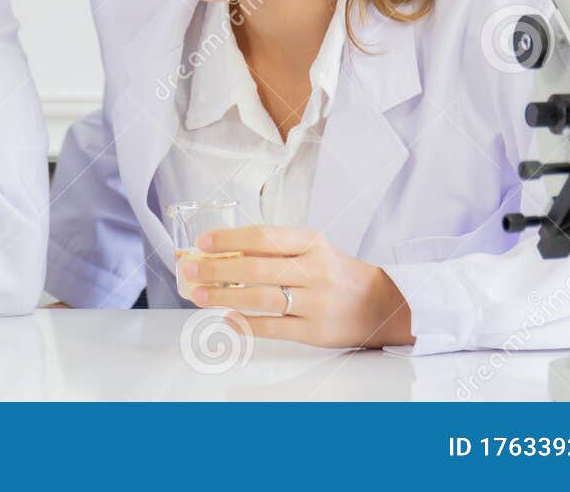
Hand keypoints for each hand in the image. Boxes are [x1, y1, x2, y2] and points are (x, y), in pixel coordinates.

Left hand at [182, 226, 415, 348]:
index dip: (229, 238)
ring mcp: (316, 302)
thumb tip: (223, 252)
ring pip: (262, 299)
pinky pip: (274, 328)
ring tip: (200, 295)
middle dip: (217, 269)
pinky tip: (227, 319)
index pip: (263, 237)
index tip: (202, 241)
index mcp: (311, 242)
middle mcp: (314, 270)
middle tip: (190, 269)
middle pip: (257, 269)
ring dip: (224, 297)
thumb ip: (273, 250)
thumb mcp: (311, 249)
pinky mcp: (316, 332)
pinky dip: (246, 324)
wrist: (379, 304)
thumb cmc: (334, 273)